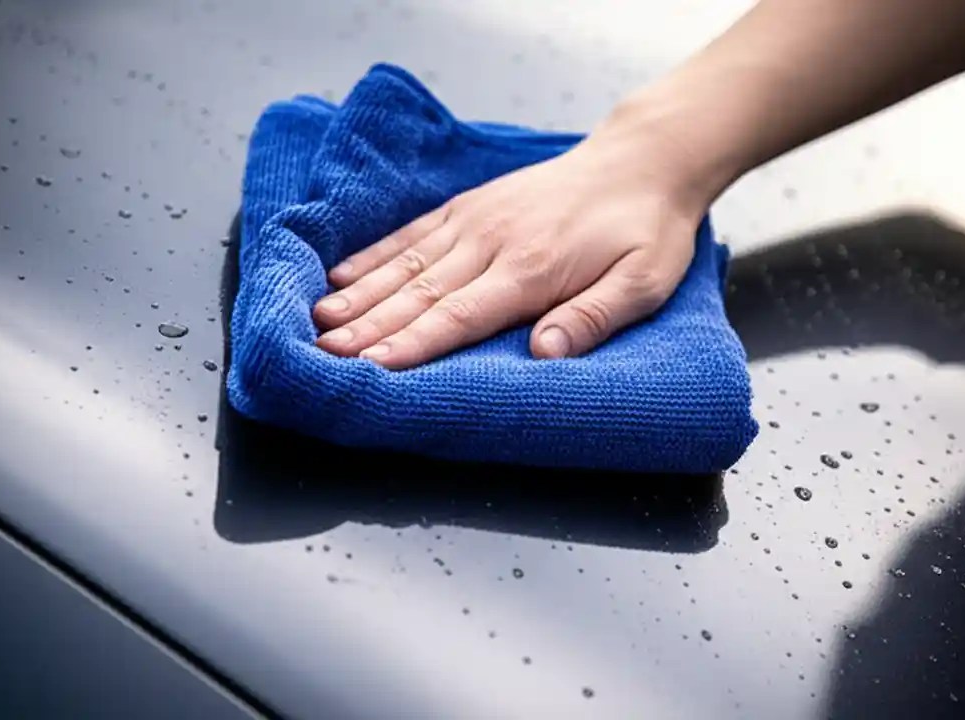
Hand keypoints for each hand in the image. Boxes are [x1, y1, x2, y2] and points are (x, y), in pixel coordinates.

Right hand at [313, 120, 712, 369]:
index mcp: (531, 269)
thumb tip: (542, 353)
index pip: (460, 315)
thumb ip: (592, 317)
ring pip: (406, 263)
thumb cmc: (646, 229)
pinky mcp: (471, 207)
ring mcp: (476, 220)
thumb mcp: (643, 282)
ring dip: (359, 294)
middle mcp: (492, 242)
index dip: (412, 343)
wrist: (643, 161)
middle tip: (322, 353)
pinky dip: (374, 255)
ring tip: (318, 321)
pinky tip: (342, 276)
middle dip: (368, 326)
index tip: (370, 366)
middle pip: (420, 292)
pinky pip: (413, 232)